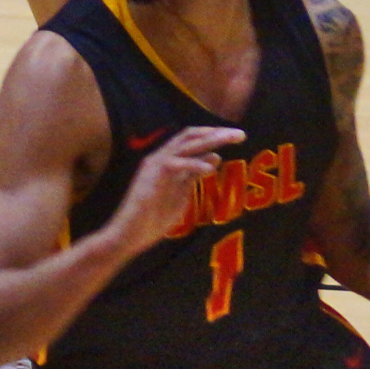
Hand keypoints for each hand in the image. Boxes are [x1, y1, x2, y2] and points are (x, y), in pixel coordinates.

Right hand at [95, 126, 246, 254]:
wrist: (129, 235)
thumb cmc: (152, 220)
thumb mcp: (181, 195)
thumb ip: (194, 176)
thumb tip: (214, 158)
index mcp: (167, 161)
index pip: (191, 140)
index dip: (212, 136)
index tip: (233, 138)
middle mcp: (160, 158)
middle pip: (190, 136)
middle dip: (216, 133)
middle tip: (240, 135)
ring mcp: (154, 164)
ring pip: (185, 144)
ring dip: (211, 140)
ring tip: (232, 139)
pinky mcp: (151, 175)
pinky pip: (177, 163)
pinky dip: (195, 164)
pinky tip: (211, 168)